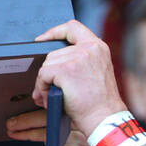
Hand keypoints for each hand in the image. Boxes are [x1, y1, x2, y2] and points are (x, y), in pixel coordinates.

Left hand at [32, 20, 127, 136]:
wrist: (104, 118)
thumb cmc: (99, 104)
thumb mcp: (96, 73)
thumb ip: (80, 61)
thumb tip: (53, 62)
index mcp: (98, 47)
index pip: (73, 27)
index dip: (55, 32)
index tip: (42, 39)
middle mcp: (89, 49)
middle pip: (54, 53)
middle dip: (48, 73)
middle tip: (48, 90)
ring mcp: (78, 58)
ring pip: (47, 65)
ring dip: (44, 83)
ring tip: (50, 97)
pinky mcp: (66, 70)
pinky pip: (43, 75)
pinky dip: (42, 88)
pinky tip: (48, 99)